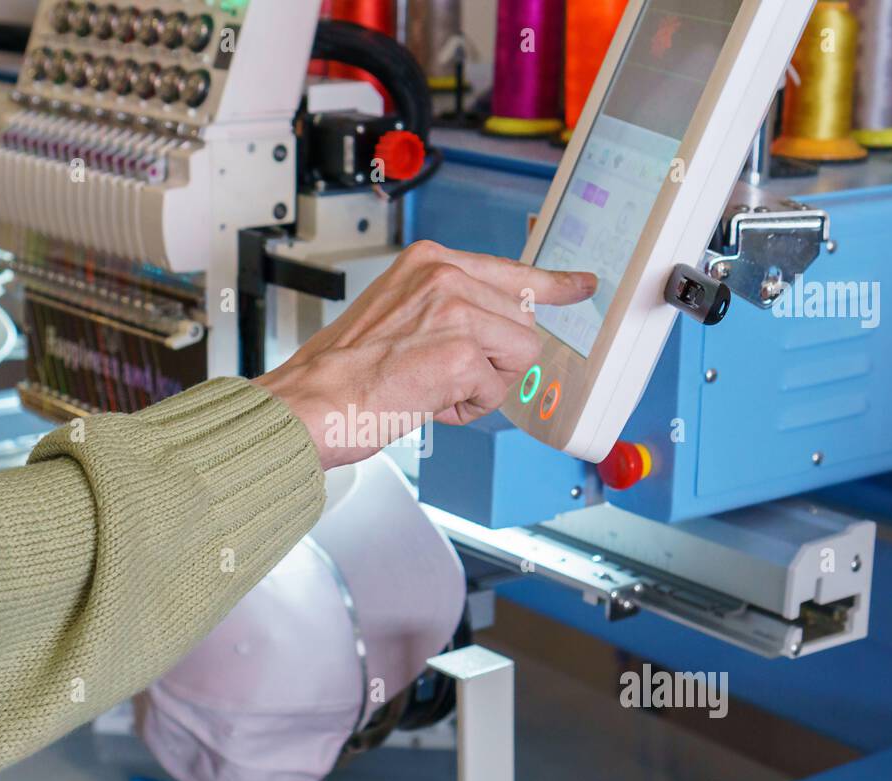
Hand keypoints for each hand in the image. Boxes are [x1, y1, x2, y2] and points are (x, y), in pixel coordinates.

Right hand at [254, 240, 596, 469]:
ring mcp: (455, 312)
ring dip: (482, 384)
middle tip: (440, 372)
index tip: (580, 285)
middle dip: (493, 358)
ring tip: (430, 386)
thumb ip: (450, 308)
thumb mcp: (398, 313)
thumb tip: (502, 325)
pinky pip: (496, 391)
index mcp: (429, 261)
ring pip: (518, 355)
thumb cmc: (344, 371)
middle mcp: (444, 276)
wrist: (311, 403)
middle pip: (521, 321)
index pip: (510, 269)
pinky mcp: (463, 354)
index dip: (552, 284)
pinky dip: (466, 408)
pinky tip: (427, 401)